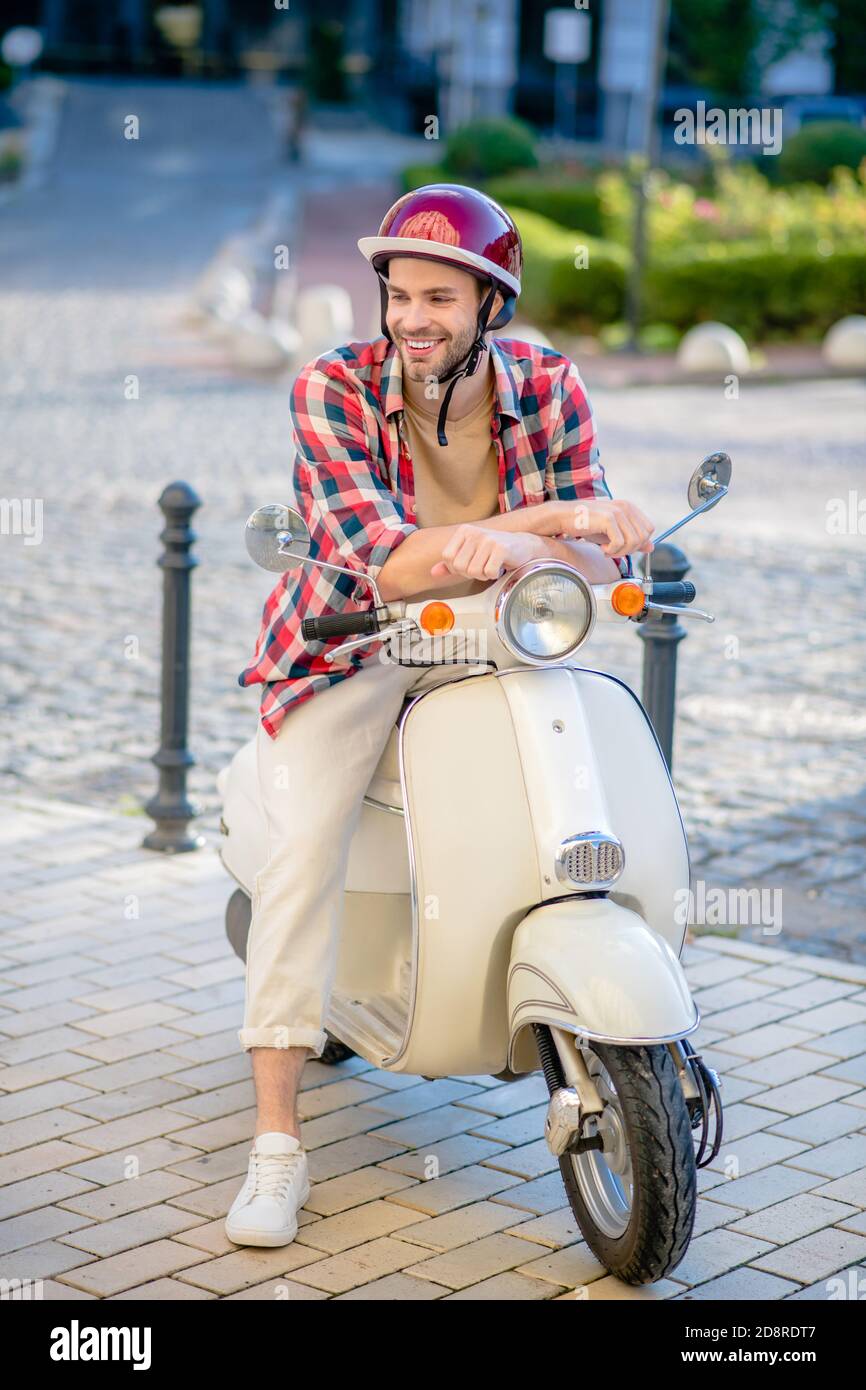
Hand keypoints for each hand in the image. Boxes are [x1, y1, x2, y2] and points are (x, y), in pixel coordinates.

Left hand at [429, 526, 546, 581]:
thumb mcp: (470, 554)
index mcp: (464, 531)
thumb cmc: (495, 551)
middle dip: (471, 573)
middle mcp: (474, 532)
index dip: (457, 568)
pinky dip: (493, 575)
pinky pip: (488, 572)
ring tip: (491, 565)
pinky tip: (499, 566)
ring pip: (473, 571)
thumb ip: (451, 563)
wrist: (523, 545)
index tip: (469, 564)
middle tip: (483, 566)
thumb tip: (433, 572)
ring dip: (483, 575)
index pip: (447, 557)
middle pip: (459, 566)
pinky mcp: (501, 548)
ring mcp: (488, 539)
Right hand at [551, 498, 653, 557]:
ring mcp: (618, 512)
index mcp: (629, 507)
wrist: (564, 517)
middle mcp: (626, 507)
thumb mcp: (612, 532)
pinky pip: (619, 544)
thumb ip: (632, 538)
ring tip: (606, 550)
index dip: (638, 543)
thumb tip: (651, 547)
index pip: (648, 530)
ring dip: (620, 552)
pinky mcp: (608, 519)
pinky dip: (611, 551)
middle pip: (643, 537)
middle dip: (630, 549)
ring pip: (633, 542)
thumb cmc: (586, 524)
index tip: (621, 546)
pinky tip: (601, 548)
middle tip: (613, 551)